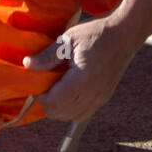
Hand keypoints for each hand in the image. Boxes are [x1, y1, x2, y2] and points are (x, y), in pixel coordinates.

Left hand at [22, 15, 144, 121]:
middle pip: (60, 114)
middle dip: (47, 103)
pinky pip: (82, 114)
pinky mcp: (104, 97)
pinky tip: (68, 92)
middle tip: (44, 86)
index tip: (36, 85)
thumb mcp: (68, 39)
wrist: (124, 35)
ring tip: (55, 88)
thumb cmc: (96, 34)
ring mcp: (100, 98)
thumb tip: (27, 65)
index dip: (40, 98)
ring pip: (70, 117)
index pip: (54, 104)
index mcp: (82, 79)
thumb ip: (47, 55)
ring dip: (58, 107)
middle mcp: (92, 93)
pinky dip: (71, 109)